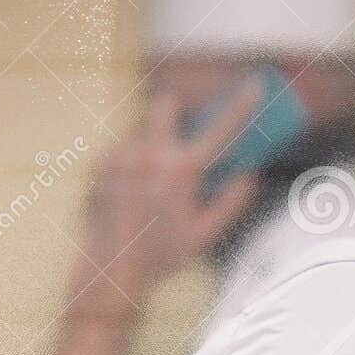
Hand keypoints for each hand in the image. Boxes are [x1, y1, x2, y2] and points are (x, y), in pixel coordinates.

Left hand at [73, 80, 264, 301]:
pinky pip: (119, 151)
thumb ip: (232, 202)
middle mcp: (150, 154)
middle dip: (174, 108)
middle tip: (179, 126)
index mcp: (181, 170)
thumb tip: (250, 174)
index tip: (255, 86)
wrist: (109, 268)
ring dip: (149, 144)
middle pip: (165, 103)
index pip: (221, 128)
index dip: (243, 105)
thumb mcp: (205, 234)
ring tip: (147, 183)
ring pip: (140, 130)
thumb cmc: (161, 256)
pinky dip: (128, 164)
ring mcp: (121, 155)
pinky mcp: (99, 164)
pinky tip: (127, 193)